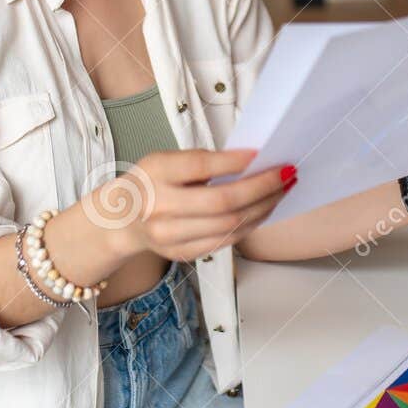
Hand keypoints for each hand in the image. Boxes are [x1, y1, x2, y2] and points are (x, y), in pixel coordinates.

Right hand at [90, 147, 296, 262]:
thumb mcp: (165, 161)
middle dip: (263, 187)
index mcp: (155, 174)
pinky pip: (227, 240)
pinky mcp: (183, 253)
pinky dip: (251, 224)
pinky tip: (264, 209)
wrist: (121, 218)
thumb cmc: (151, 183)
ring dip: (264, 207)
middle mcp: (159, 208)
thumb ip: (202, 162)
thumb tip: (252, 161)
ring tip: (282, 190)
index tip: (262, 153)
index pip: (201, 166)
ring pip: (230, 225)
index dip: (235, 161)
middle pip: (223, 202)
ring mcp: (170, 236)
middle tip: (287, 173)